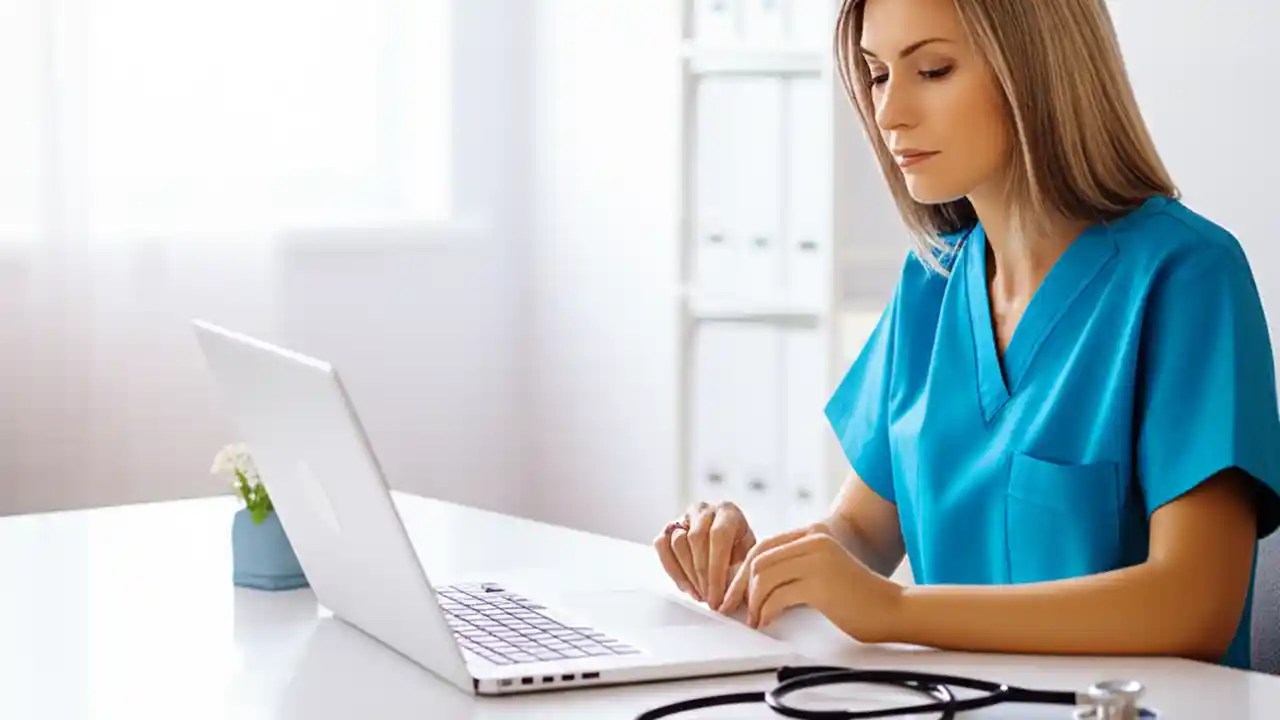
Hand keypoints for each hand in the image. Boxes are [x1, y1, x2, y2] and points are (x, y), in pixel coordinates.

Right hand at [652, 501, 755, 608]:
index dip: (717, 569)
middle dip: (702, 576)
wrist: (731, 533)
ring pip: (677, 543)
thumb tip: (735, 595)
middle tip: (710, 600)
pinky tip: (686, 586)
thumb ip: (744, 568)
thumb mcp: (750, 553)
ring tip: (701, 594)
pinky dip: (672, 569)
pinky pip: (662, 546)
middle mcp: (704, 510)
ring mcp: (684, 517)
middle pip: (696, 540)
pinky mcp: (669, 527)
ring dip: (688, 575)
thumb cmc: (741, 546)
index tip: (718, 596)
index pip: (718, 536)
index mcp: (727, 512)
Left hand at [719, 522, 903, 641]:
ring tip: (755, 618)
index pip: (764, 545)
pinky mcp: (819, 584)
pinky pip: (777, 597)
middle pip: (758, 559)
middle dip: (742, 586)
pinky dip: (766, 612)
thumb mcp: (824, 569)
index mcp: (814, 533)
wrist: (894, 609)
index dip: (744, 570)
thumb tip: (755, 581)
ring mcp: (817, 560)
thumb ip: (796, 566)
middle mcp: (814, 540)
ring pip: (764, 577)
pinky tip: (767, 621)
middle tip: (737, 607)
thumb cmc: (859, 596)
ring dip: (753, 602)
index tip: (736, 590)